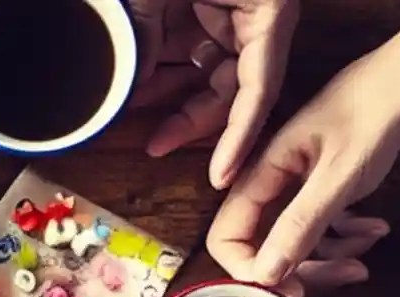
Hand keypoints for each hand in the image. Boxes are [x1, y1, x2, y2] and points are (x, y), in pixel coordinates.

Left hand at [132, 0, 298, 187]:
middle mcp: (257, 20)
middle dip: (190, 121)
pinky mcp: (208, 10)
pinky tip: (134, 86)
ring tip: (129, 110)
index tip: (219, 177)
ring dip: (170, 97)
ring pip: (205, 77)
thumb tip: (131, 83)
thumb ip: (147, 30)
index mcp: (270, 11)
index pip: (259, 90)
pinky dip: (161, 70)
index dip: (238, 137)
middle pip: (230, 91)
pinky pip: (188, 52)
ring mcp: (231, 17)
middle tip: (155, 146)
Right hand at [207, 48, 399, 285]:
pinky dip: (348, 237)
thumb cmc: (370, 117)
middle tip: (344, 274)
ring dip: (333, 256)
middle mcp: (271, 186)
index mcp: (260, 176)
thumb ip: (299, 225)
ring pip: (297, 244)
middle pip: (264, 248)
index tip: (291, 288)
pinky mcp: (321, 191)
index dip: (250, 270)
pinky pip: (322, 230)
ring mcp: (296, 190)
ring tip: (371, 241)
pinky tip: (376, 226)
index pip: (227, 237)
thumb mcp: (337, 177)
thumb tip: (264, 276)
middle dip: (303, 270)